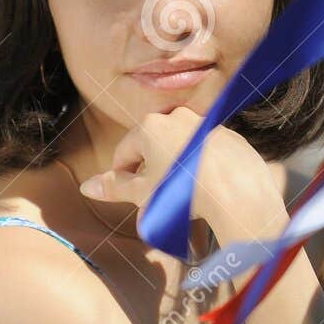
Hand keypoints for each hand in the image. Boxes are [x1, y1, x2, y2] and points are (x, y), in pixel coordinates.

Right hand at [79, 108, 287, 241]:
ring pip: (178, 151)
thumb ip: (114, 187)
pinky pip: (203, 152)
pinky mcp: (227, 136)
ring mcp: (204, 124)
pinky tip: (204, 190)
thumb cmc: (183, 191)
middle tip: (152, 206)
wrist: (237, 191)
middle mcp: (176, 117)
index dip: (121, 177)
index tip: (127, 197)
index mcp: (149, 126)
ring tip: (179, 202)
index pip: (123, 152)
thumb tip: (86, 187)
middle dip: (149, 179)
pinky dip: (199, 168)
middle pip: (152, 150)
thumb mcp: (143, 193)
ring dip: (173, 174)